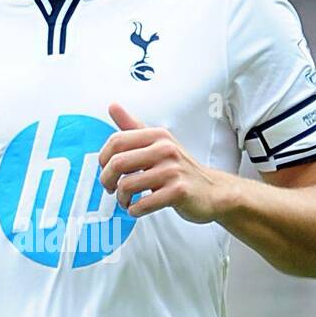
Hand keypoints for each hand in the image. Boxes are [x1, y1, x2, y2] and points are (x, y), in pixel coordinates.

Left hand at [98, 103, 225, 222]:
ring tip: (127, 201)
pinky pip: (143, 204)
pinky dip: (134, 210)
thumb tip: (112, 106)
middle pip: (118, 163)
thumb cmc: (180, 169)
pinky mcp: (178, 192)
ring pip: (127, 185)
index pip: (116, 141)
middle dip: (107, 180)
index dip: (103, 159)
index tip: (105, 170)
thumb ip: (134, 127)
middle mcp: (165, 149)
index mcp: (157, 135)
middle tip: (110, 189)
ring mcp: (173, 170)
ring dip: (121, 199)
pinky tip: (137, 209)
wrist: (212, 191)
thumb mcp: (158, 143)